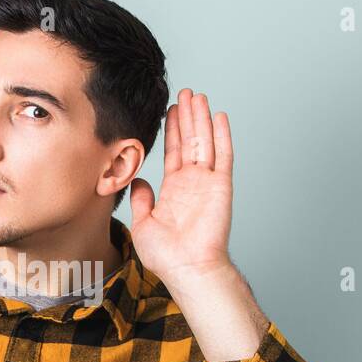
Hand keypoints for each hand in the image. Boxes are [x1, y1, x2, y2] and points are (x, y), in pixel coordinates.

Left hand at [129, 88, 233, 287]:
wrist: (187, 268)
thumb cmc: (167, 255)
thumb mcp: (143, 224)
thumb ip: (141, 200)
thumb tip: (138, 181)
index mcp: (175, 190)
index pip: (173, 152)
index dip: (172, 130)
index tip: (170, 110)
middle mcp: (193, 182)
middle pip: (189, 141)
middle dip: (187, 116)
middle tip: (185, 92)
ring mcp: (208, 183)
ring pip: (204, 142)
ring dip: (201, 118)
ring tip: (197, 96)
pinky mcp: (221, 186)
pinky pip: (222, 156)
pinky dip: (222, 135)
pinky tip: (219, 116)